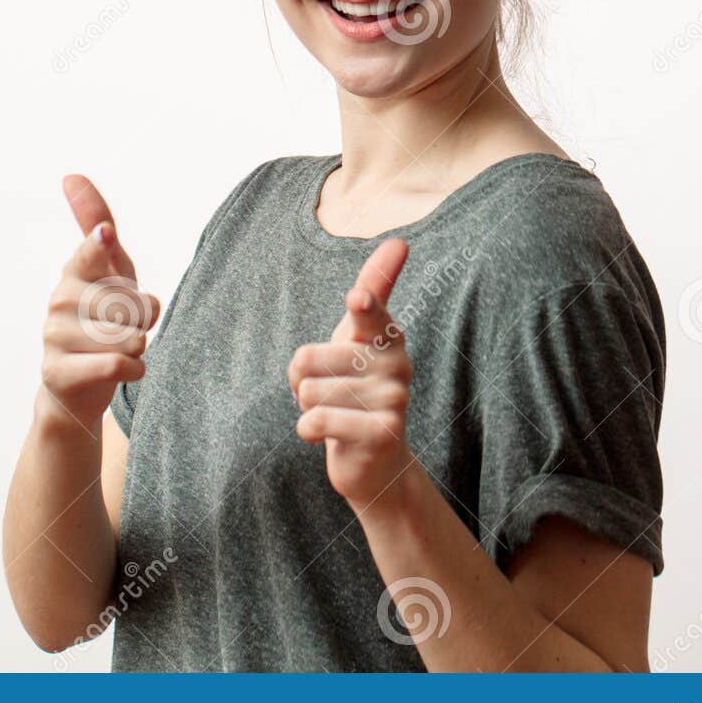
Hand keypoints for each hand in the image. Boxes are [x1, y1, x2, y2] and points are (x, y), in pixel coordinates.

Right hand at [38, 174, 161, 431]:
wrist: (77, 389)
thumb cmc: (102, 326)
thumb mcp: (112, 281)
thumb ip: (109, 246)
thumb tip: (87, 203)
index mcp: (76, 273)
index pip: (92, 251)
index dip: (101, 242)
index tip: (107, 233)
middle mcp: (60, 299)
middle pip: (133, 304)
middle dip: (142, 323)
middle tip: (122, 330)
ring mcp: (54, 335)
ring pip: (129, 336)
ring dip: (136, 349)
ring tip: (116, 350)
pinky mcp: (57, 371)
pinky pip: (116, 364)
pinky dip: (133, 370)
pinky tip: (122, 370)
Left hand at [288, 238, 414, 509]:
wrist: (374, 461)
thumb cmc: (357, 387)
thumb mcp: (357, 337)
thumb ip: (374, 290)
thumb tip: (401, 241)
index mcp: (386, 335)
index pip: (370, 312)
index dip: (362, 306)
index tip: (356, 300)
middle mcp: (396, 364)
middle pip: (307, 358)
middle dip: (300, 381)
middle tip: (326, 392)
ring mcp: (394, 399)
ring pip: (309, 393)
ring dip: (306, 407)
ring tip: (332, 413)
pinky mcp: (382, 434)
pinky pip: (317, 421)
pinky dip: (309, 429)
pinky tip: (328, 434)